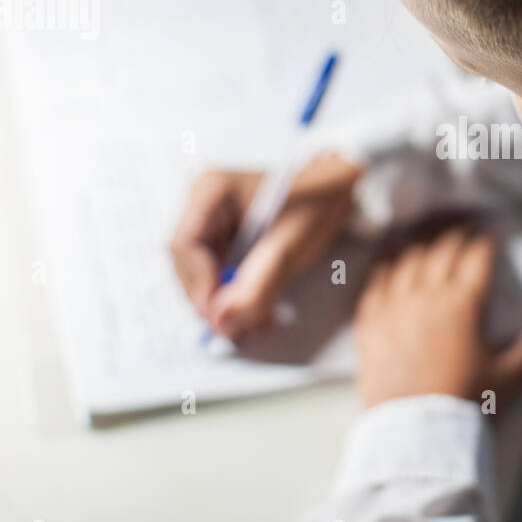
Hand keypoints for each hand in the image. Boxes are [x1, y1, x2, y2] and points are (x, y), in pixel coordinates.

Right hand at [170, 154, 362, 339]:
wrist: (337, 192)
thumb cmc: (315, 203)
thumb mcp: (288, 246)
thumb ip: (256, 286)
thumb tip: (222, 321)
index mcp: (212, 191)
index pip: (184, 245)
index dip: (197, 283)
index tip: (217, 313)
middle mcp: (203, 206)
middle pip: (187, 265)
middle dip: (211, 301)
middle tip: (237, 330)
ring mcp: (211, 225)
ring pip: (201, 277)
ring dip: (223, 306)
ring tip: (254, 326)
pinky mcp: (223, 242)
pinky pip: (218, 278)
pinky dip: (234, 300)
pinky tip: (256, 315)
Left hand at [353, 226, 521, 408]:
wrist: (416, 434)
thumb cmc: (465, 405)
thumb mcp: (510, 376)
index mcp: (466, 304)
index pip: (478, 256)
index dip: (486, 239)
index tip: (490, 230)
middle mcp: (429, 296)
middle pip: (443, 248)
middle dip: (455, 229)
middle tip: (463, 220)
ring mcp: (396, 307)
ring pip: (408, 258)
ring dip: (422, 239)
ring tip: (430, 229)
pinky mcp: (370, 324)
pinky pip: (376, 281)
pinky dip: (385, 263)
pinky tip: (391, 255)